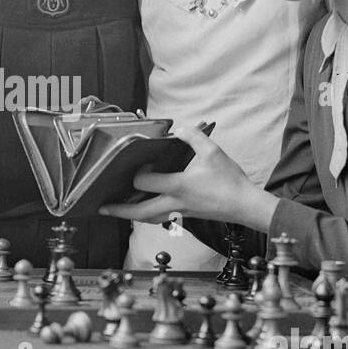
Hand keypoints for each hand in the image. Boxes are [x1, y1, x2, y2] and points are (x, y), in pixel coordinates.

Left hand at [99, 125, 278, 228]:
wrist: (244, 205)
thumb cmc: (230, 180)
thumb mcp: (212, 151)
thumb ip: (193, 137)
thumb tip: (180, 129)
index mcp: (178, 186)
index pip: (145, 182)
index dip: (137, 172)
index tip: (140, 164)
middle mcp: (174, 203)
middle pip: (139, 211)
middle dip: (118, 210)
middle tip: (103, 207)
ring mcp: (179, 212)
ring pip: (148, 219)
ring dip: (131, 216)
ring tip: (119, 211)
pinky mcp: (185, 216)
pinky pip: (160, 219)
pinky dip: (148, 216)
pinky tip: (145, 210)